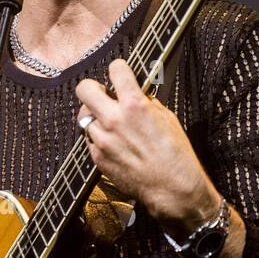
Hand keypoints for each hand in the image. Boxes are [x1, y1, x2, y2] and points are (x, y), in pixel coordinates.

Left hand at [75, 58, 219, 234]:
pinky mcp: (97, 157)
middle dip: (92, 88)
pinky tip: (113, 143)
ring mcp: (102, 139)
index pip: (116, 70)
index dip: (118, 69)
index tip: (119, 72)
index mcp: (135, 106)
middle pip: (84, 89)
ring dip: (96, 117)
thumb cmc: (175, 154)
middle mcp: (114, 120)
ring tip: (110, 124)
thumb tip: (133, 92)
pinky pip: (89, 138)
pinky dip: (98, 137)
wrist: (172, 188)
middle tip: (102, 95)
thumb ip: (145, 102)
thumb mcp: (167, 118)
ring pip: (84, 116)